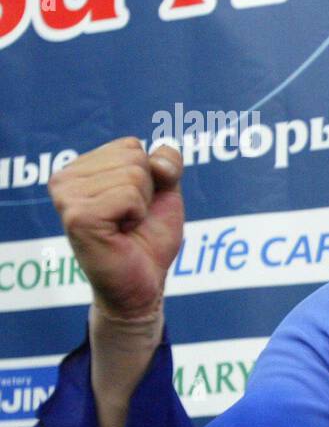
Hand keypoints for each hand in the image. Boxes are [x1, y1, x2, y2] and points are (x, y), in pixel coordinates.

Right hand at [48, 137, 184, 320]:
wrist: (144, 281)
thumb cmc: (149, 238)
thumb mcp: (165, 192)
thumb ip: (166, 163)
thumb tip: (159, 162)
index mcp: (79, 168)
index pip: (131, 145)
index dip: (150, 177)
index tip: (134, 205)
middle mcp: (64, 178)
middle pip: (133, 156)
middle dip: (146, 190)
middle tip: (130, 219)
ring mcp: (66, 197)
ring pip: (133, 174)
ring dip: (141, 205)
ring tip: (124, 227)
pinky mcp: (77, 216)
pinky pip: (128, 195)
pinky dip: (136, 215)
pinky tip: (120, 233)